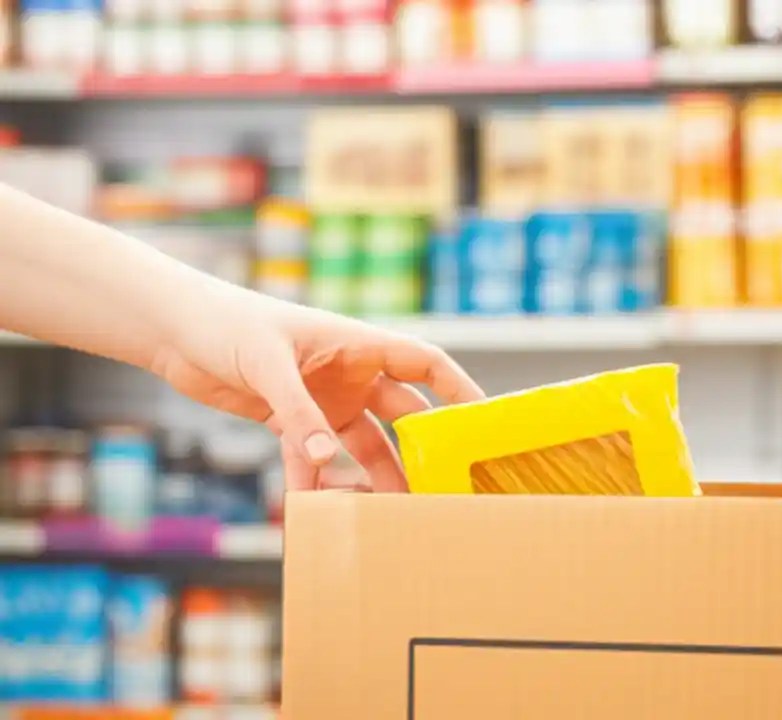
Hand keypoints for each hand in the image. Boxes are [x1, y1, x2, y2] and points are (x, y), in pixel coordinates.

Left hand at [148, 287, 482, 490]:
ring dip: (377, 476)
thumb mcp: (268, 366)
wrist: (174, 330)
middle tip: (442, 485)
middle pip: (403, 414)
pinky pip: (317, 458)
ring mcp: (324, 398)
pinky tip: (319, 512)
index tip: (485, 420)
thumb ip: (299, 414)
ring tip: (392, 513)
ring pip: (366, 443)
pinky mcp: (293, 420)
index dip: (459, 389)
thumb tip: (328, 462)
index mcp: (357, 343)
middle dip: (423, 449)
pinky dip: (318, 483)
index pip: (424, 363)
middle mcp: (350, 372)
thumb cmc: (226, 324)